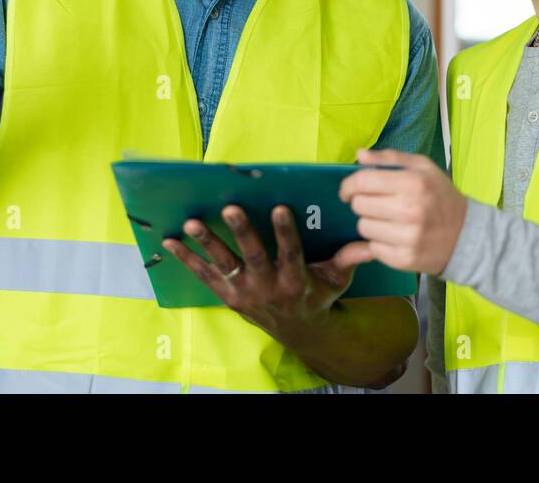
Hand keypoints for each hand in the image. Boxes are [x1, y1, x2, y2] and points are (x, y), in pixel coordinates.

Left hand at [161, 204, 356, 340]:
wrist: (298, 331)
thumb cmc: (318, 295)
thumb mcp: (337, 281)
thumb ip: (347, 259)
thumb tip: (368, 239)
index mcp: (296, 281)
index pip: (291, 253)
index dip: (285, 231)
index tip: (280, 207)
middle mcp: (268, 287)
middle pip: (253, 257)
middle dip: (241, 231)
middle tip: (230, 208)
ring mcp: (245, 293)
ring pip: (224, 266)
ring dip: (207, 244)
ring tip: (191, 223)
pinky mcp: (228, 297)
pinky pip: (204, 277)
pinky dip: (186, 259)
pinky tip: (170, 242)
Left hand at [338, 149, 467, 274]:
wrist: (467, 235)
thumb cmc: (441, 196)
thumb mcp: (423, 168)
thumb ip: (390, 158)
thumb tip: (360, 154)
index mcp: (413, 182)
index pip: (362, 182)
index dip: (348, 186)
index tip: (348, 190)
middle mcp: (410, 210)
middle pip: (359, 205)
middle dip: (362, 203)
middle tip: (377, 204)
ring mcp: (407, 237)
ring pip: (363, 228)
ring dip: (370, 223)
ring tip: (389, 220)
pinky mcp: (404, 259)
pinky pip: (372, 248)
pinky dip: (378, 242)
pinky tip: (394, 236)